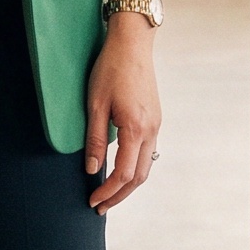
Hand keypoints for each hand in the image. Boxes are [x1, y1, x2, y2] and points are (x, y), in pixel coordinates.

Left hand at [84, 18, 160, 212]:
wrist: (132, 43)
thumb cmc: (111, 68)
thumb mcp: (95, 104)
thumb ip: (95, 139)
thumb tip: (92, 169)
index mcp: (136, 128)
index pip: (124, 174)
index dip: (108, 191)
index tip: (93, 200)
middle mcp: (151, 130)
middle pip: (139, 177)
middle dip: (119, 195)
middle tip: (100, 206)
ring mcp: (156, 124)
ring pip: (147, 165)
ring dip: (129, 184)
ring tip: (109, 192)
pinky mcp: (155, 118)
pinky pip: (149, 151)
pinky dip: (136, 167)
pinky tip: (121, 168)